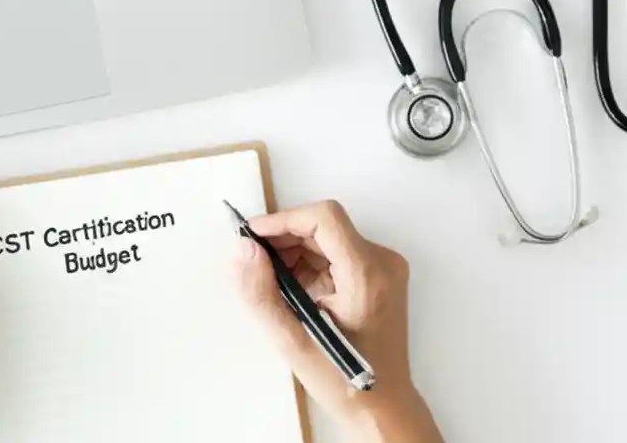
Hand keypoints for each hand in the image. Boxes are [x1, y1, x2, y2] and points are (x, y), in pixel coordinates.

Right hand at [235, 201, 441, 442]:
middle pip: (323, 227)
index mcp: (367, 274)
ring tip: (273, 285)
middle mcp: (382, 263)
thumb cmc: (345, 380)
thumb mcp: (293, 340)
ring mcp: (382, 269)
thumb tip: (243, 250)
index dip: (282, 220)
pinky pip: (334, 254)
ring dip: (293, 253)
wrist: (382, 407)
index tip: (251, 236)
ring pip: (326, 239)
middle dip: (283, 240)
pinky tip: (293, 292)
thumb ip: (262, 293)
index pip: (323, 219)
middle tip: (254, 264)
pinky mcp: (376, 277)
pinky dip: (307, 265)